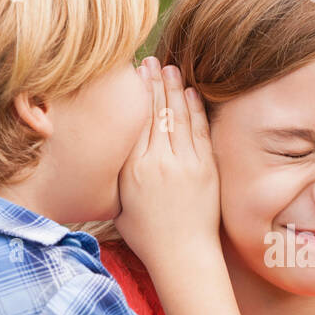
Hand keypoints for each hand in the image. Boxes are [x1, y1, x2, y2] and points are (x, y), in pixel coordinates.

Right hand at [114, 58, 220, 268]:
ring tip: (170, 68)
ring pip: (177, 116)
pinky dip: (194, 109)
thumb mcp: (118, 201)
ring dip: (173, 89)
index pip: (135, 120)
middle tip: (150, 61)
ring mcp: (185, 163)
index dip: (136, 93)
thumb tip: (109, 145)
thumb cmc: (146, 233)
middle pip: (155, 112)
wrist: (182, 254)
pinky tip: (190, 93)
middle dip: (153, 82)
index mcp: (133, 169)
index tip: (133, 73)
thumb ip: (115, 171)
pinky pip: (199, 131)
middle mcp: (158, 162)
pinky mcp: (206, 168)